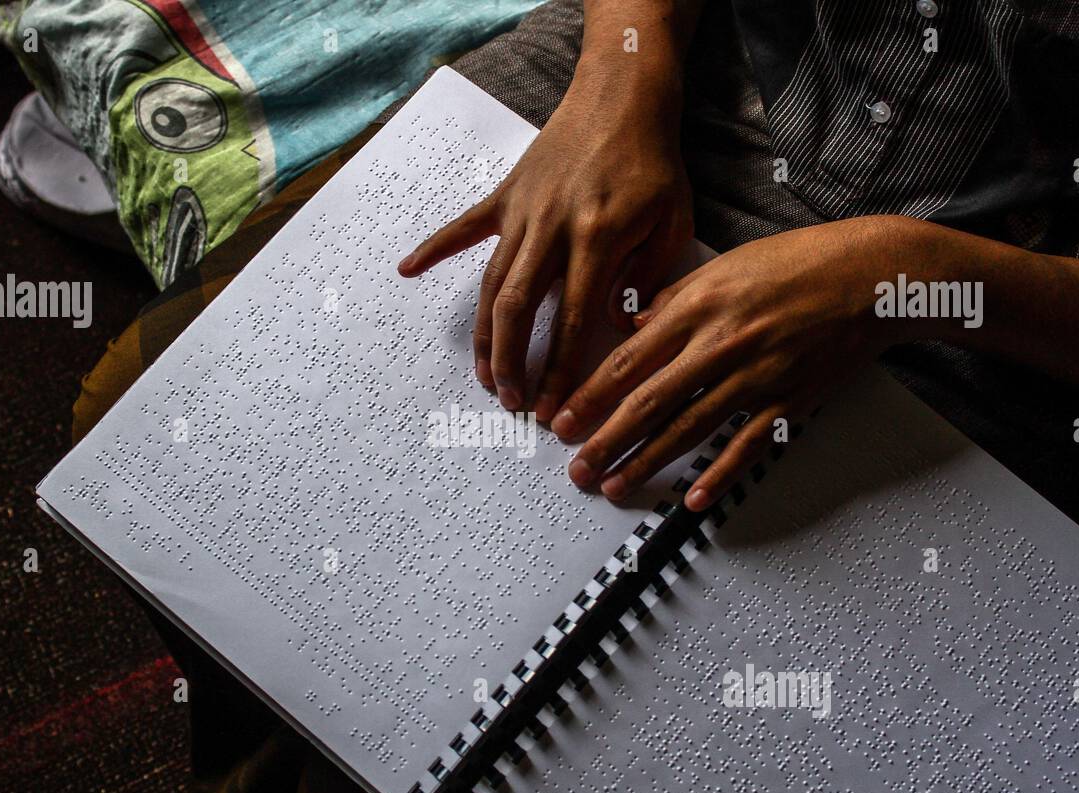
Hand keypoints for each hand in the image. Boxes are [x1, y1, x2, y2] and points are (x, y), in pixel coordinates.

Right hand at [398, 73, 692, 422]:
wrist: (621, 99)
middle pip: (519, 308)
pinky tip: (407, 272)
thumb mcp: (671, 222)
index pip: (575, 320)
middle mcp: (552, 229)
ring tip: (486, 377)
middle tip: (511, 402)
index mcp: (597, 239)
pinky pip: (463, 228)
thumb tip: (623, 328)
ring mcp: (522, 212)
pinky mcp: (506, 196)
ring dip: (485, 335)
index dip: (560, 371)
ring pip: (493, 283)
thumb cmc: (652, 165)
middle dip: (511, 362)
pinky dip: (434, 249)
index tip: (553, 408)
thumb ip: (648, 277)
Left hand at [552, 216, 933, 509]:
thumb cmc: (799, 263)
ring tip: (615, 486)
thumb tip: (634, 326)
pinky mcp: (789, 401)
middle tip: (576, 470)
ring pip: (688, 430)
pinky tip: (691, 498)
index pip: (627, 362)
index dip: (589, 398)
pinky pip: (746, 446)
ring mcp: (755, 377)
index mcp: (697, 309)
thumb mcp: (724, 267)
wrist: (872, 275)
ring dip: (646, 463)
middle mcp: (720, 346)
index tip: (562, 423)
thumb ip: (673, 299)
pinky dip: (718, 475)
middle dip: (605, 442)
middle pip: (648, 403)